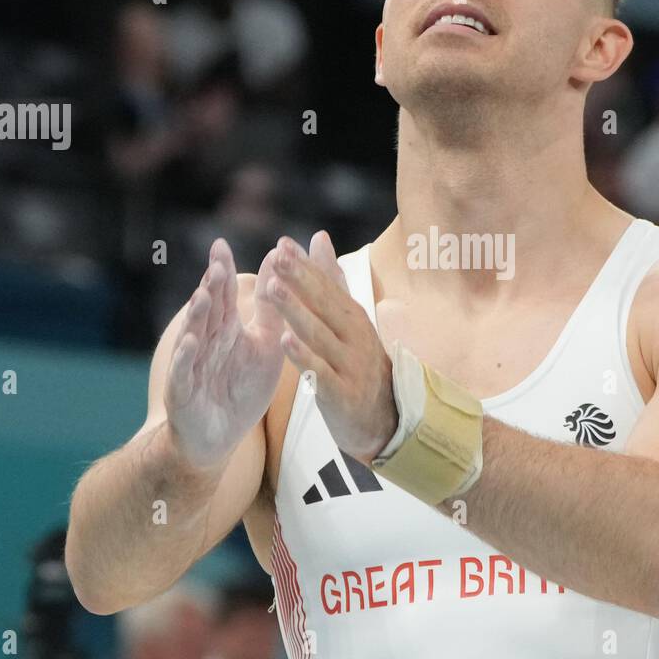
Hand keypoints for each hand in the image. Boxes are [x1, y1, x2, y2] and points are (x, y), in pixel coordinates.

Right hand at [164, 238, 285, 471]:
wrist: (216, 440)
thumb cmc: (239, 390)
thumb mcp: (264, 346)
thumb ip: (270, 309)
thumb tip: (277, 265)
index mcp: (225, 331)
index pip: (223, 296)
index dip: (222, 271)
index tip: (221, 245)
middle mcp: (205, 343)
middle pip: (208, 310)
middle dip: (212, 286)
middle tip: (218, 260)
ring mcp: (191, 367)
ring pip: (193, 336)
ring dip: (198, 316)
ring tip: (205, 294)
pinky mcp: (183, 393)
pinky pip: (184, 373)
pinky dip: (186, 358)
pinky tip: (191, 342)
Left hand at [267, 231, 397, 463]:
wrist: (385, 421)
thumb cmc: (360, 365)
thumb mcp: (350, 320)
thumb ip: (333, 281)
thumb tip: (319, 237)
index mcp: (353, 317)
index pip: (327, 286)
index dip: (305, 265)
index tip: (283, 243)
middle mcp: (355, 337)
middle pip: (325, 305)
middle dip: (300, 280)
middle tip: (278, 257)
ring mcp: (350, 365)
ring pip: (320, 334)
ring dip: (296, 311)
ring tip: (273, 290)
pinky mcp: (343, 393)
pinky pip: (321, 372)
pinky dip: (304, 356)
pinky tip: (285, 341)